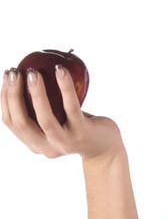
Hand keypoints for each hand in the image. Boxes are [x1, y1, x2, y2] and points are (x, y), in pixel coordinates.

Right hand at [2, 66, 123, 162]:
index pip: (11, 122)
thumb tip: (25, 73)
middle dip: (13, 95)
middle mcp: (46, 147)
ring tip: (32, 72)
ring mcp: (65, 142)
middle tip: (15, 72)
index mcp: (34, 144)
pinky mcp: (82, 133)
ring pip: (45, 118)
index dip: (4, 98)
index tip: (7, 76)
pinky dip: (65, 87)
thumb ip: (41, 108)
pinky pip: (72, 107)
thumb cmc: (77, 127)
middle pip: (22, 122)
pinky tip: (61, 70)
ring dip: (36, 93)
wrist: (106, 149)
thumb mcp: (56, 121)